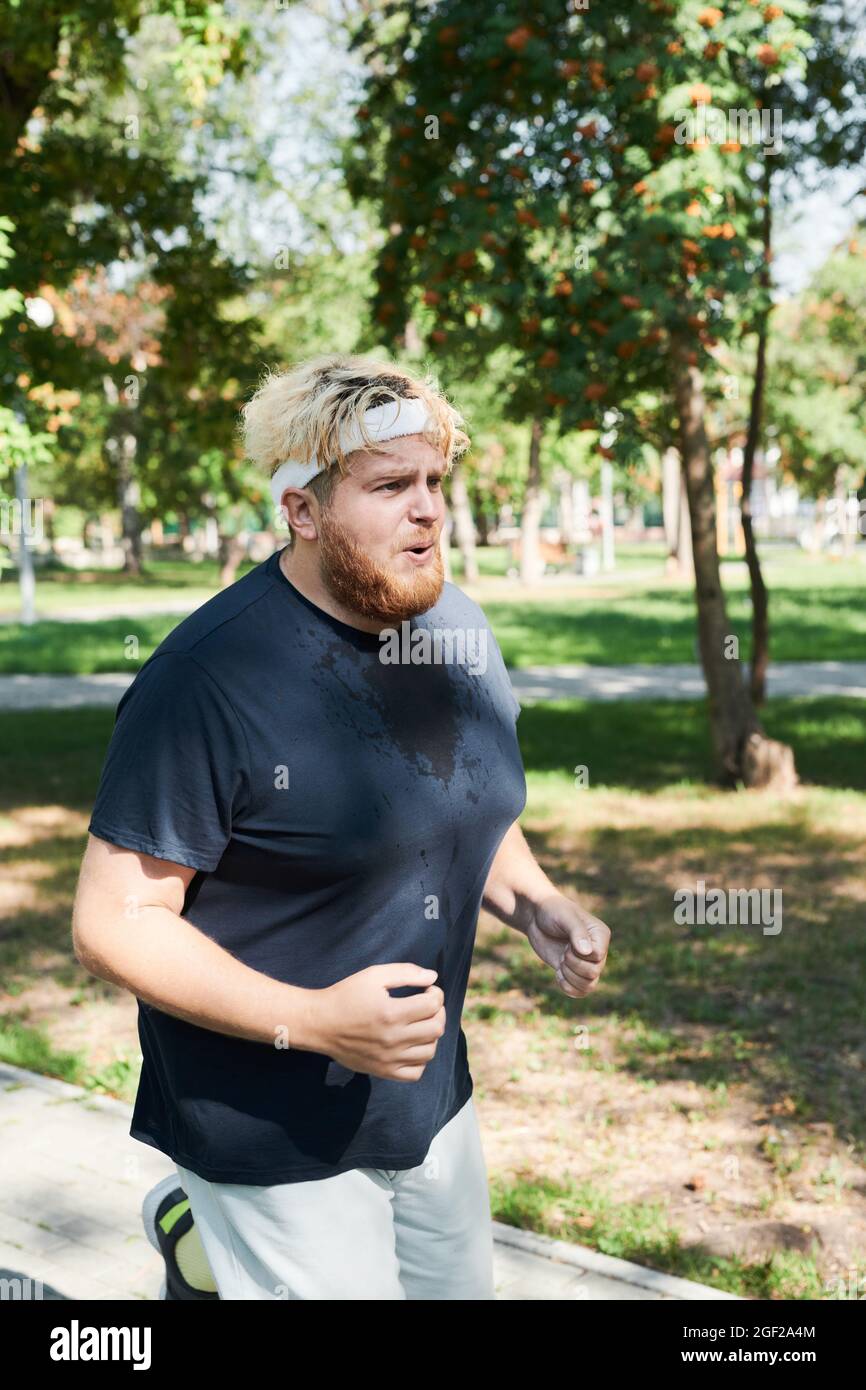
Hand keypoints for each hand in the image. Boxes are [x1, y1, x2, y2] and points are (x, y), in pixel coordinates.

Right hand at [314, 963, 445, 1081]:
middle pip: (436, 1029)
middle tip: (427, 1006)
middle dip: (438, 1013)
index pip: (433, 1005)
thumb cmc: (346, 995)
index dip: (435, 994)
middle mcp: (393, 1038)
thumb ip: (405, 973)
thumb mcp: (373, 975)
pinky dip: (420, 1060)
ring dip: (431, 1035)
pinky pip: (415, 1073)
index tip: (426, 990)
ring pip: (430, 1052)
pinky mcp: (383, 1071)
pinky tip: (412, 1046)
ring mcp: (389, 1058)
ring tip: (420, 1025)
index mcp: (392, 1013)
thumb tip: (433, 977)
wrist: (319, 1023)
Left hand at [526, 892, 609, 997]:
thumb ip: (577, 932)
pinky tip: (558, 973)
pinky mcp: (575, 972)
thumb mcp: (564, 917)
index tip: (568, 942)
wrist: (537, 917)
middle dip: (572, 965)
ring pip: (588, 986)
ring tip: (560, 962)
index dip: (579, 954)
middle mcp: (598, 951)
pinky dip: (567, 987)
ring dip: (569, 977)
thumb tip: (587, 952)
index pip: (598, 956)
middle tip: (563, 952)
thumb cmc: (552, 910)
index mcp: (601, 935)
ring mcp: (587, 963)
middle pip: (593, 973)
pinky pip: (580, 992)